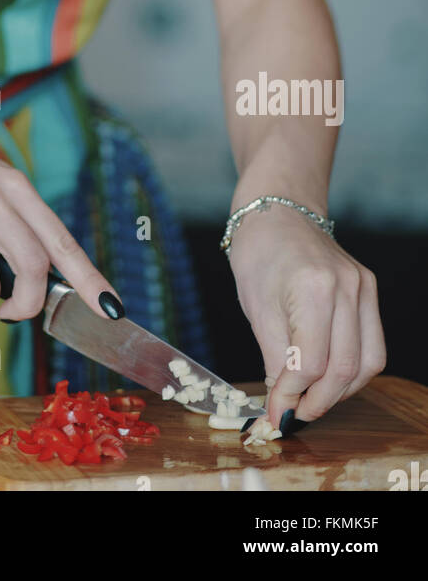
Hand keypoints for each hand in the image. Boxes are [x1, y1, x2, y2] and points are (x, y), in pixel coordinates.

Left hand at [228, 203, 385, 428]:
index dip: (292, 396)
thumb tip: (282, 404)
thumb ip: (274, 358)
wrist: (278, 212)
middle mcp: (347, 287)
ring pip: (367, 363)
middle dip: (318, 401)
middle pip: (344, 368)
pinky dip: (353, 370)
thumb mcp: (256, 308)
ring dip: (340, 391)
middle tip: (293, 415)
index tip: (276, 414)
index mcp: (312, 288)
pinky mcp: (369, 290)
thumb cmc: (259, 253)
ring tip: (310, 399)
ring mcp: (363, 288)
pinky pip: (372, 344)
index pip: (309, 362)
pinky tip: (328, 377)